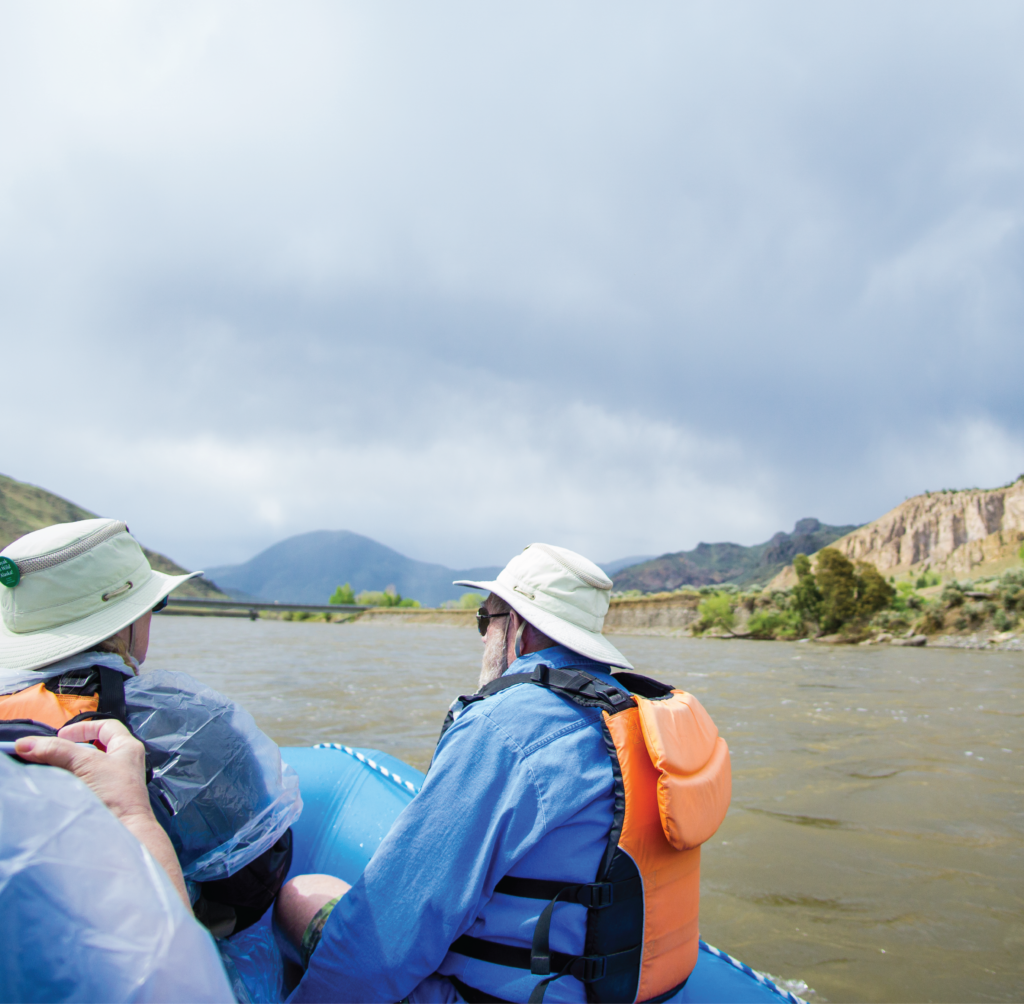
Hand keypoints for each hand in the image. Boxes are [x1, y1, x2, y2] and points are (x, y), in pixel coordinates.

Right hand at [15, 719, 191, 909]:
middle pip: (95, 746)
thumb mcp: (85, 764)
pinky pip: (86, 785)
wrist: (125, 832)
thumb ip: (56, 751)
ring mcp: (116, 783)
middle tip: (52, 753)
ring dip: (69, 766)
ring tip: (51, 769)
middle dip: (72, 748)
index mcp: (128, 748)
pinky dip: (71, 782)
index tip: (61, 736)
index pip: (106, 726)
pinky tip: (59, 786)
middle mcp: (124, 763)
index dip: (83, 727)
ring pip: (88, 767)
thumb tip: (26, 744)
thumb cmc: (116, 795)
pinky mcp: (106, 800)